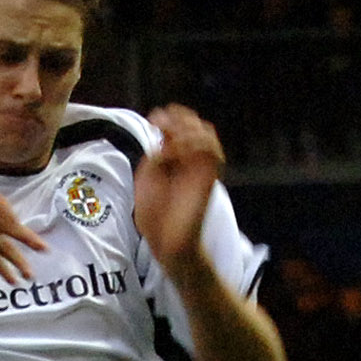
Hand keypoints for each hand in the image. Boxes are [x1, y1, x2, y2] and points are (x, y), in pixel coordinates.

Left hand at [134, 104, 226, 279]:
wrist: (165, 242)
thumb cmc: (154, 217)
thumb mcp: (147, 179)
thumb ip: (155, 157)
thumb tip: (163, 140)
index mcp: (176, 160)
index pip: (181, 129)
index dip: (171, 118)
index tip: (154, 118)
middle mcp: (191, 162)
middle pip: (197, 126)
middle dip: (179, 118)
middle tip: (161, 122)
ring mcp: (201, 170)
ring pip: (208, 134)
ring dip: (189, 128)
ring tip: (171, 134)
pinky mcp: (208, 180)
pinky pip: (214, 153)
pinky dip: (197, 144)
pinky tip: (177, 150)